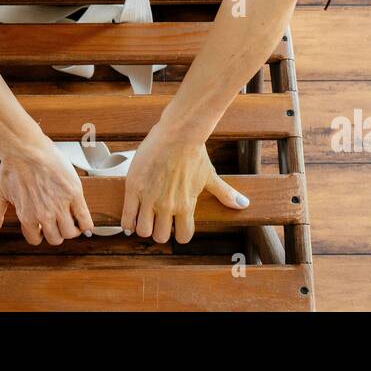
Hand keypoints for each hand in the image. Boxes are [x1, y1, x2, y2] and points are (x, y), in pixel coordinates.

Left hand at [0, 139, 94, 245]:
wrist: (26, 148)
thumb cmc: (12, 167)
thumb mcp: (0, 193)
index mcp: (27, 217)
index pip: (36, 239)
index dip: (39, 233)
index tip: (43, 227)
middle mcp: (44, 215)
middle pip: (56, 238)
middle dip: (56, 232)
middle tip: (58, 222)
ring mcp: (60, 206)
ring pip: (70, 232)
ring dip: (71, 229)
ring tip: (71, 220)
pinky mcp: (74, 195)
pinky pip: (85, 220)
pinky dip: (86, 225)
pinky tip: (84, 222)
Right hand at [121, 127, 248, 243]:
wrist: (177, 133)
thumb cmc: (194, 152)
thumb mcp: (209, 175)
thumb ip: (224, 193)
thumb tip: (244, 204)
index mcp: (186, 206)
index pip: (183, 237)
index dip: (179, 232)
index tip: (175, 223)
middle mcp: (168, 206)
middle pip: (160, 237)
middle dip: (160, 230)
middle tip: (158, 219)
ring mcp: (149, 198)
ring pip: (143, 230)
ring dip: (143, 226)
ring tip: (145, 215)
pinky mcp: (133, 188)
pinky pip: (127, 217)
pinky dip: (128, 222)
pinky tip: (131, 217)